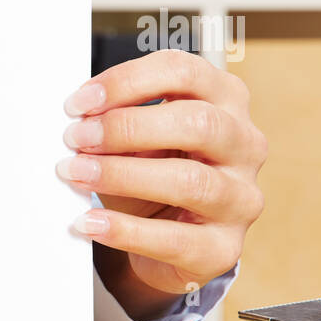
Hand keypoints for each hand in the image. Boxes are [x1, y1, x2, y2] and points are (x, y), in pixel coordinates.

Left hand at [56, 49, 266, 320]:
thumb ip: (118, 123)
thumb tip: (78, 121)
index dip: (128, 82)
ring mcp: (241, 198)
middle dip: (126, 128)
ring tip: (76, 174)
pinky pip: (175, 239)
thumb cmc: (155, 177)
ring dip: (121, 175)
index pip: (185, 72)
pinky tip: (90, 223)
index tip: (80, 101)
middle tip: (76, 138)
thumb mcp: (140, 140)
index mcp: (225, 101)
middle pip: (197, 122)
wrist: (173, 246)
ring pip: (190, 180)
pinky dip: (124, 230)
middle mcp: (244, 145)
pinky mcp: (224, 248)